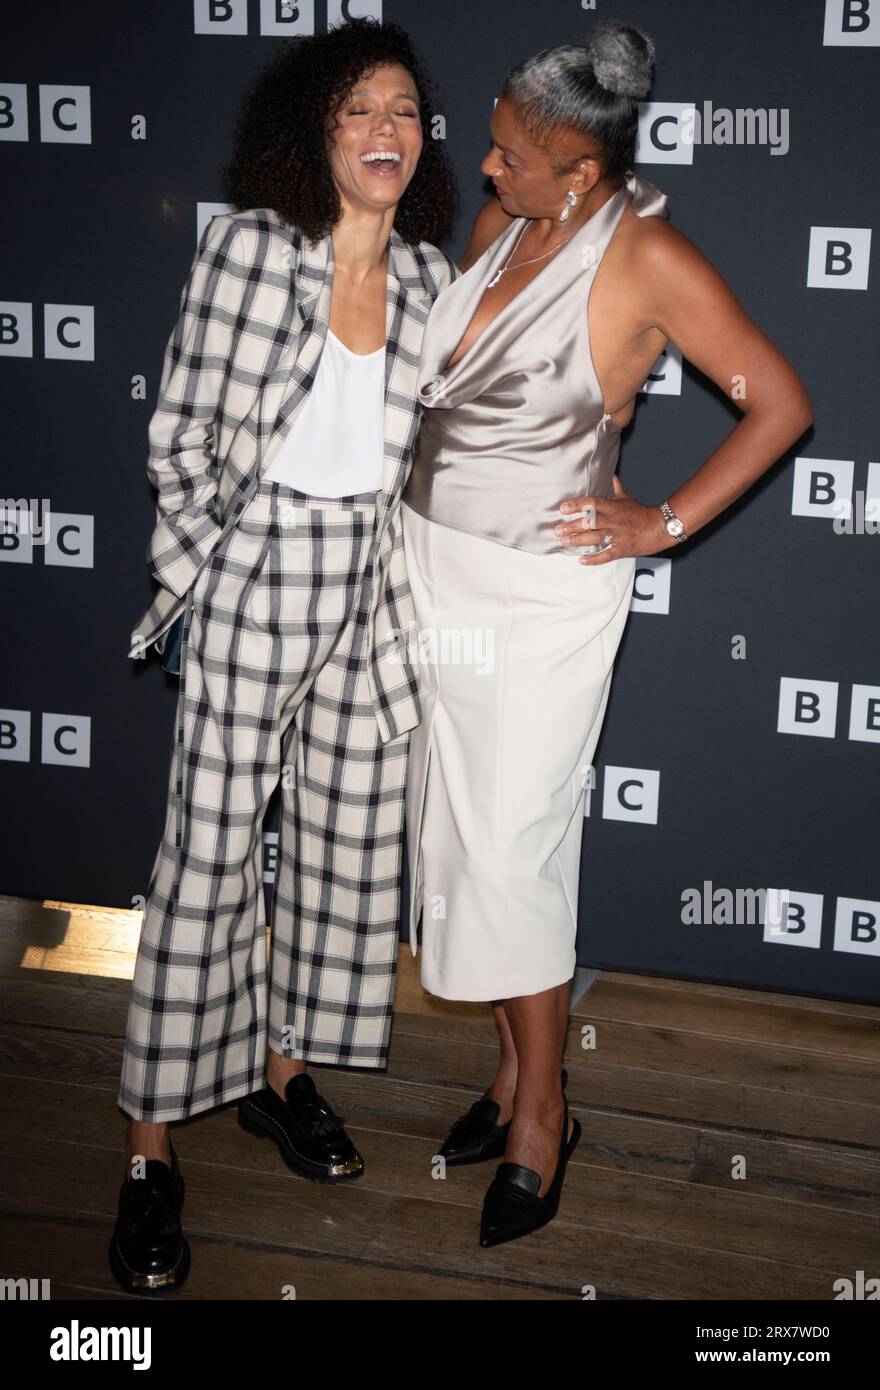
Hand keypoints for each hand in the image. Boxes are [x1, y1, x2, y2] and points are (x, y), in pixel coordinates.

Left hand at [555, 474, 670, 563]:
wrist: (662, 527)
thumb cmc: (643, 513)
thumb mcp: (628, 499)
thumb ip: (617, 489)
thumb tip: (613, 477)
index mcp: (614, 507)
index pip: (593, 503)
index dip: (577, 505)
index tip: (563, 508)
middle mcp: (615, 521)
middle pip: (591, 522)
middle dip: (573, 527)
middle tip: (558, 530)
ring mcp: (619, 536)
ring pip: (596, 538)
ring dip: (579, 541)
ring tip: (565, 542)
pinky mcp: (623, 549)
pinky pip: (606, 555)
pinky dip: (594, 559)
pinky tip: (582, 560)